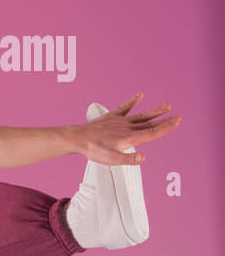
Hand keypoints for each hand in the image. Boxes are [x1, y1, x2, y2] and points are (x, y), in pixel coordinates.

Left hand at [67, 93, 181, 164]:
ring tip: (166, 106)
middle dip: (165, 120)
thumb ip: (128, 160)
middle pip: (150, 123)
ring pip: (141, 115)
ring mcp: (120, 121)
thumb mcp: (112, 159)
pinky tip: (140, 95)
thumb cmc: (94, 150)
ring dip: (154, 111)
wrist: (78, 138)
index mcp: (130, 138)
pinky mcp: (112, 117)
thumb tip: (143, 158)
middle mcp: (127, 127)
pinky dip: (133, 101)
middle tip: (177, 116)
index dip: (166, 127)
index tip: (177, 121)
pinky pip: (125, 107)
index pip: (153, 132)